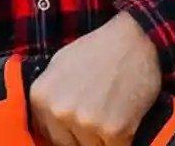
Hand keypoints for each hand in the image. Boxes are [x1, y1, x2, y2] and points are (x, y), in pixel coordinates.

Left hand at [28, 12, 161, 145]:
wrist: (134, 39)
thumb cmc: (98, 50)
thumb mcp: (58, 66)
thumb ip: (49, 98)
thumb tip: (47, 125)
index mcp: (41, 96)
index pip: (49, 135)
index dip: (67, 131)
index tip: (78, 124)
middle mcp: (59, 111)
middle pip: (69, 144)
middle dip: (83, 135)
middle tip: (99, 113)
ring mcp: (86, 122)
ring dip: (102, 137)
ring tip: (113, 110)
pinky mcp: (114, 131)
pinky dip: (122, 138)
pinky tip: (125, 115)